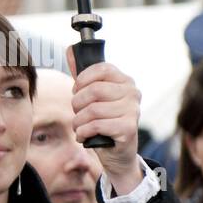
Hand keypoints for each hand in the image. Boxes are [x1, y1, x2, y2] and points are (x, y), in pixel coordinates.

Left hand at [66, 46, 142, 194]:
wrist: (117, 152)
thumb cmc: (103, 121)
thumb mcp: (92, 97)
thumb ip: (82, 75)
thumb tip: (70, 49)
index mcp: (125, 81)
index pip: (101, 69)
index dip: (82, 81)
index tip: (77, 91)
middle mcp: (133, 93)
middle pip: (93, 90)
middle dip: (77, 104)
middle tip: (78, 114)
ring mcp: (133, 110)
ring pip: (92, 110)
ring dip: (78, 122)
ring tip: (81, 127)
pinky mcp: (128, 128)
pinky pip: (95, 125)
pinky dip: (83, 132)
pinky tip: (85, 136)